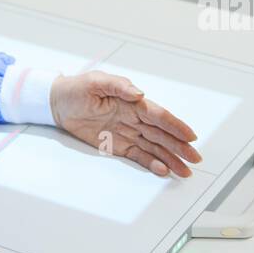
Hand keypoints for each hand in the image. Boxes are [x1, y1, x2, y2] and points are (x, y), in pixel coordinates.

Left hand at [50, 71, 200, 176]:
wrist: (58, 103)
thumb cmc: (78, 89)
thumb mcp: (96, 81)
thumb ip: (118, 86)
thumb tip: (139, 94)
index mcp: (132, 102)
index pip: (158, 115)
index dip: (175, 125)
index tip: (190, 136)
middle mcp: (134, 118)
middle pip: (161, 134)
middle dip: (179, 146)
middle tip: (195, 158)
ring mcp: (127, 133)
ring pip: (154, 147)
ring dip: (170, 158)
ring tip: (185, 171)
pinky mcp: (117, 146)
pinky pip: (138, 156)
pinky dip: (151, 163)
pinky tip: (163, 170)